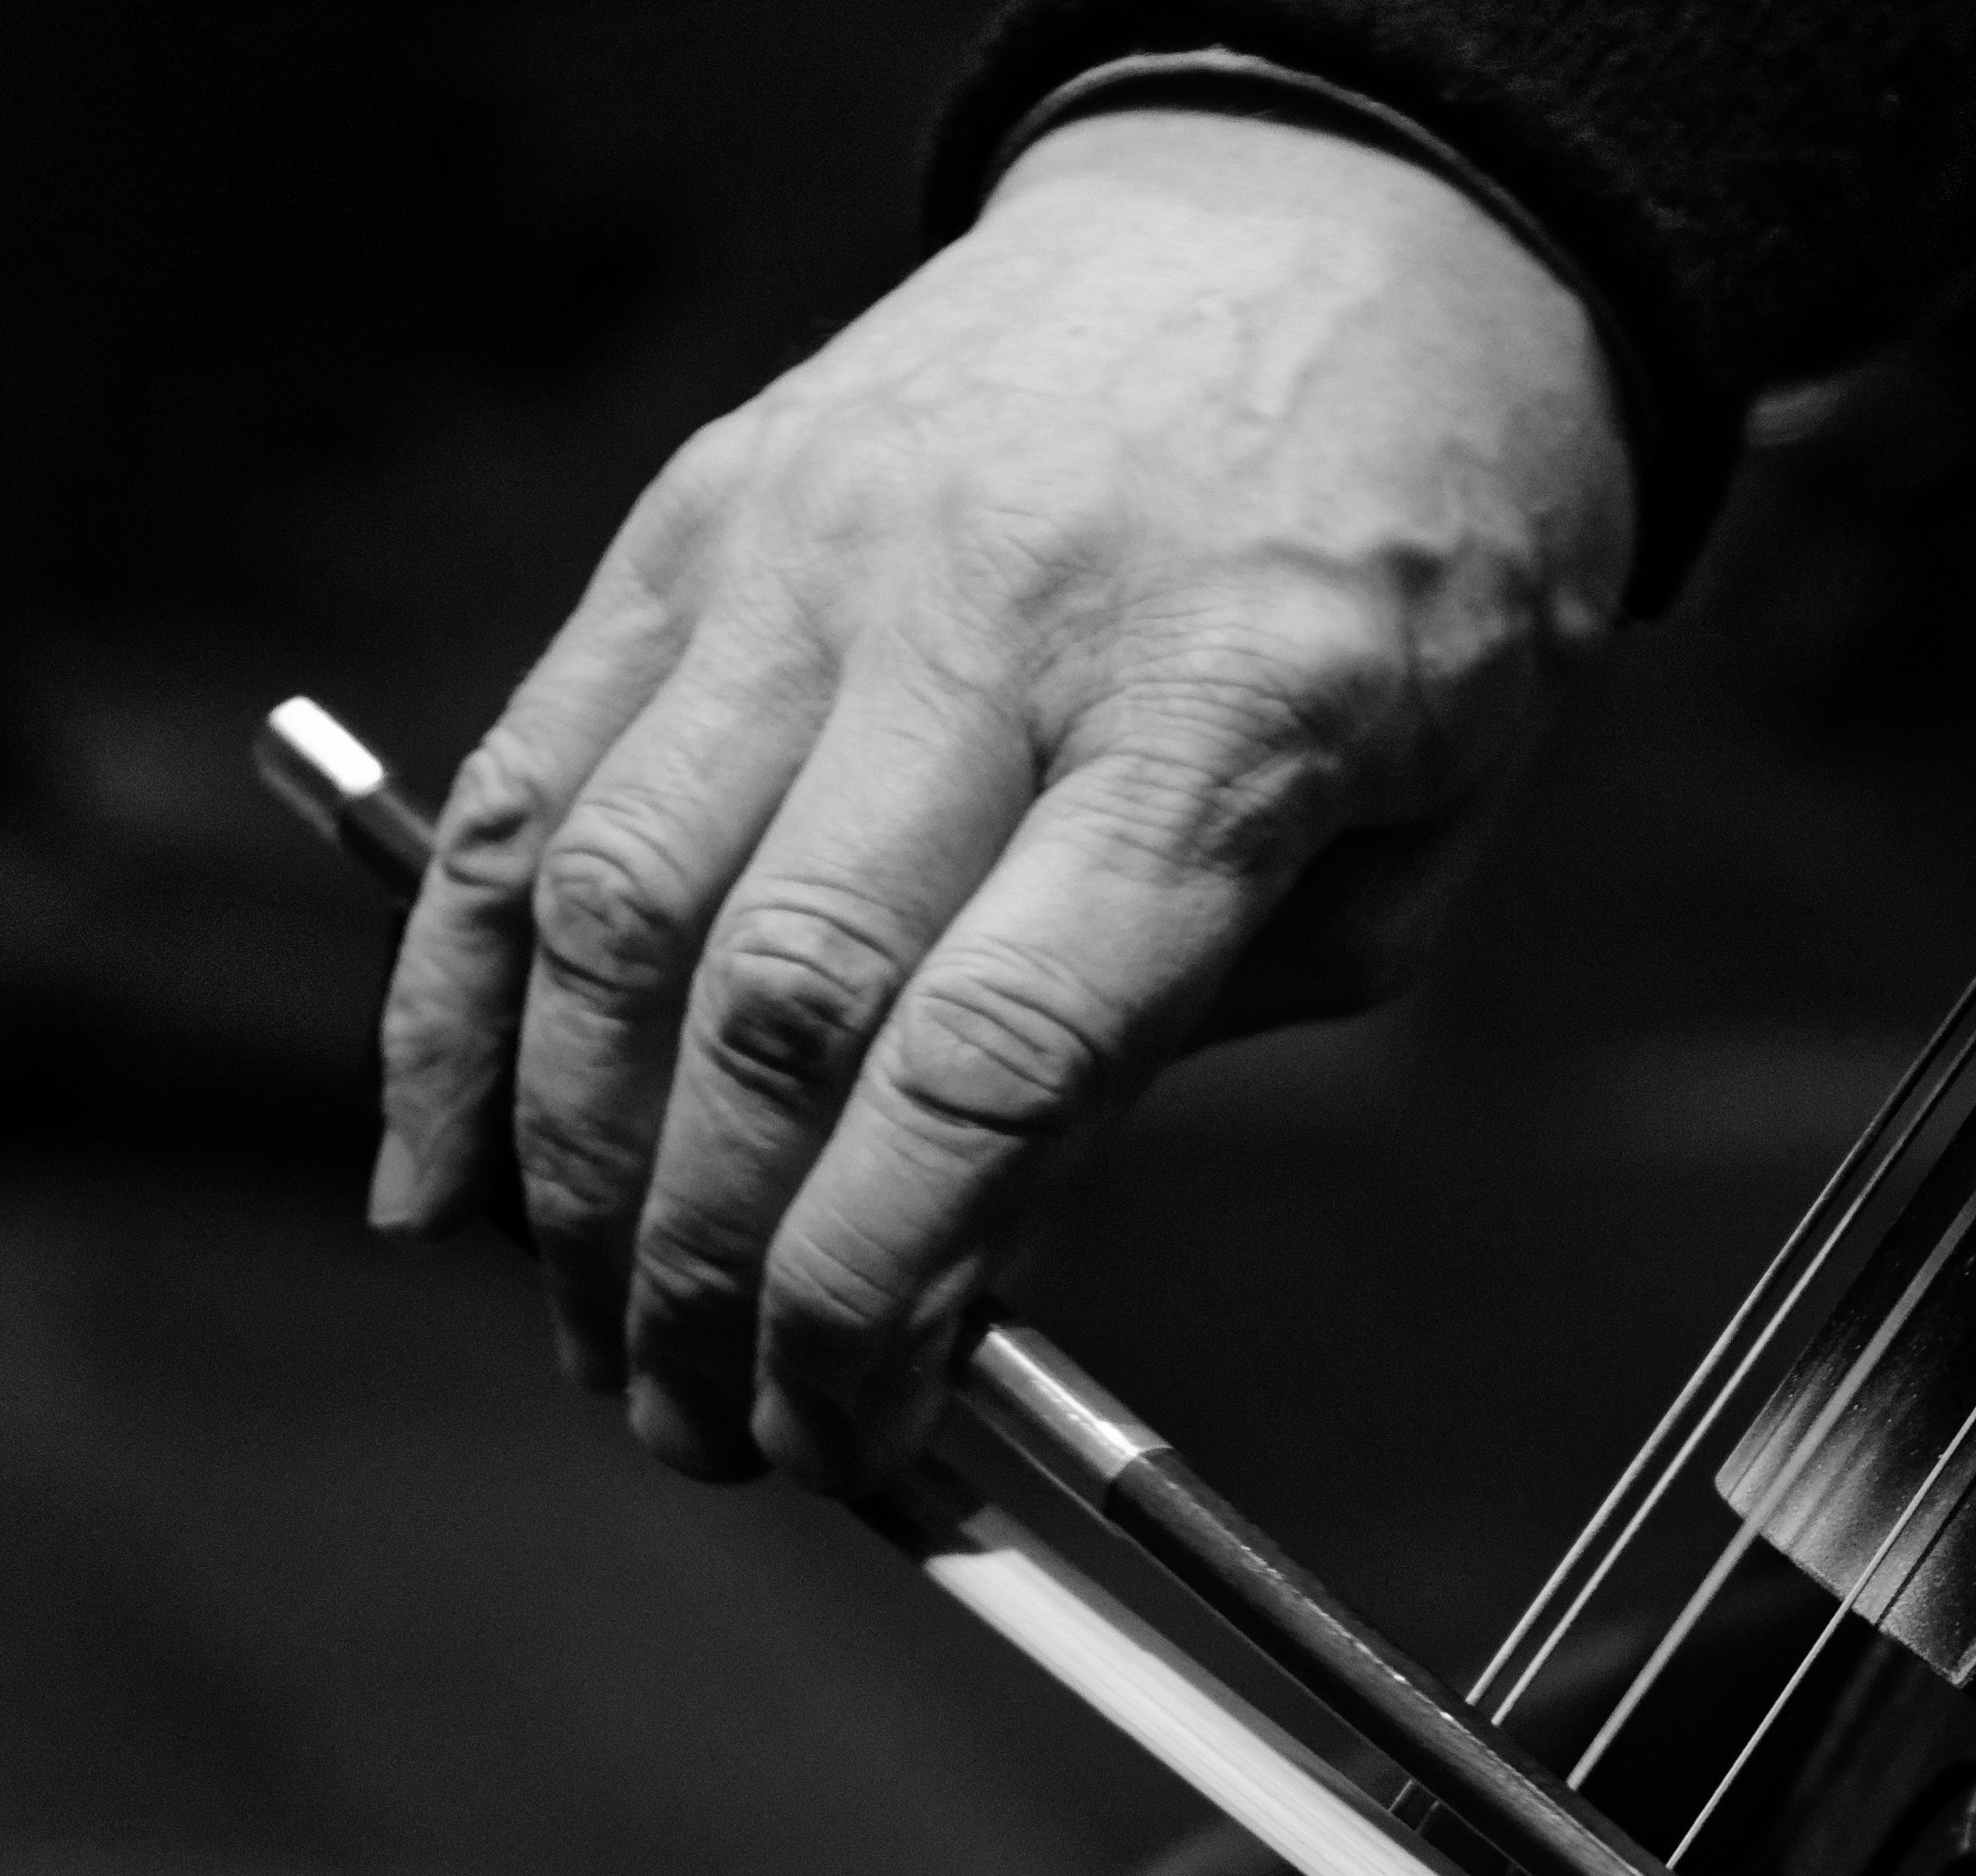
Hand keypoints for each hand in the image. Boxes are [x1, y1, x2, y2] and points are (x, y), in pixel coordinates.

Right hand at [373, 108, 1632, 1487]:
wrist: (1331, 223)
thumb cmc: (1415, 557)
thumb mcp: (1414, 830)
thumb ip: (1205, 1030)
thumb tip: (984, 1228)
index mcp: (1217, 724)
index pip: (996, 1066)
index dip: (888, 1288)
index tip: (851, 1434)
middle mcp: (988, 632)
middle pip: (777, 1013)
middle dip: (712, 1276)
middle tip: (704, 1433)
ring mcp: (814, 558)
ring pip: (619, 907)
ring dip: (572, 1169)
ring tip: (592, 1335)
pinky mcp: (702, 519)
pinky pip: (536, 772)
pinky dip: (456, 981)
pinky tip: (444, 1150)